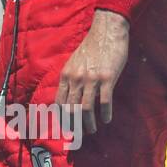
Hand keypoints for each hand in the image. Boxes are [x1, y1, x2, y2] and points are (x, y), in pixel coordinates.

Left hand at [55, 9, 129, 134]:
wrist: (107, 31)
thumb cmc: (92, 47)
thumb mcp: (75, 62)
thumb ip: (71, 78)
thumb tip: (70, 96)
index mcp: (66, 75)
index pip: (59, 102)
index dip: (61, 117)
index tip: (65, 128)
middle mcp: (76, 78)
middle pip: (71, 108)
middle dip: (74, 125)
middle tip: (79, 134)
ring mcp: (91, 79)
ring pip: (86, 108)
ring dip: (89, 123)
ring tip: (92, 130)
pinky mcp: (107, 78)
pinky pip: (105, 101)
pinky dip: (105, 113)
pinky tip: (107, 119)